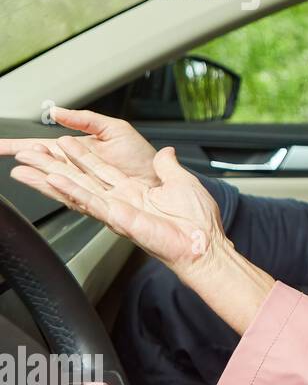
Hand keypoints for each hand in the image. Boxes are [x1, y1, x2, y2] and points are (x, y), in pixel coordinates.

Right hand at [0, 106, 161, 186]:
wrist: (164, 180)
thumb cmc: (142, 158)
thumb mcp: (113, 129)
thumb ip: (85, 119)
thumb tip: (57, 111)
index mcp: (79, 154)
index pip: (45, 148)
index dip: (20, 147)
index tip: (0, 146)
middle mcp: (79, 172)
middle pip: (44, 166)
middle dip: (25, 160)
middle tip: (7, 154)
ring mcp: (87, 187)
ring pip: (56, 182)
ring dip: (37, 176)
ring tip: (20, 170)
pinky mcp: (99, 202)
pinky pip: (76, 195)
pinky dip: (62, 188)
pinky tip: (51, 180)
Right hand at [10, 136, 224, 279]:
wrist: (203, 243)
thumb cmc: (198, 220)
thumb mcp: (181, 181)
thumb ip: (168, 166)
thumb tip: (166, 152)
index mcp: (134, 191)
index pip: (100, 169)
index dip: (80, 155)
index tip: (62, 142)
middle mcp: (121, 200)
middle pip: (80, 178)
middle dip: (54, 165)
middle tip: (30, 153)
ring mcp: (117, 210)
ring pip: (78, 190)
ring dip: (52, 177)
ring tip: (27, 167)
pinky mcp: (118, 219)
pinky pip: (92, 203)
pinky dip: (73, 191)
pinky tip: (54, 181)